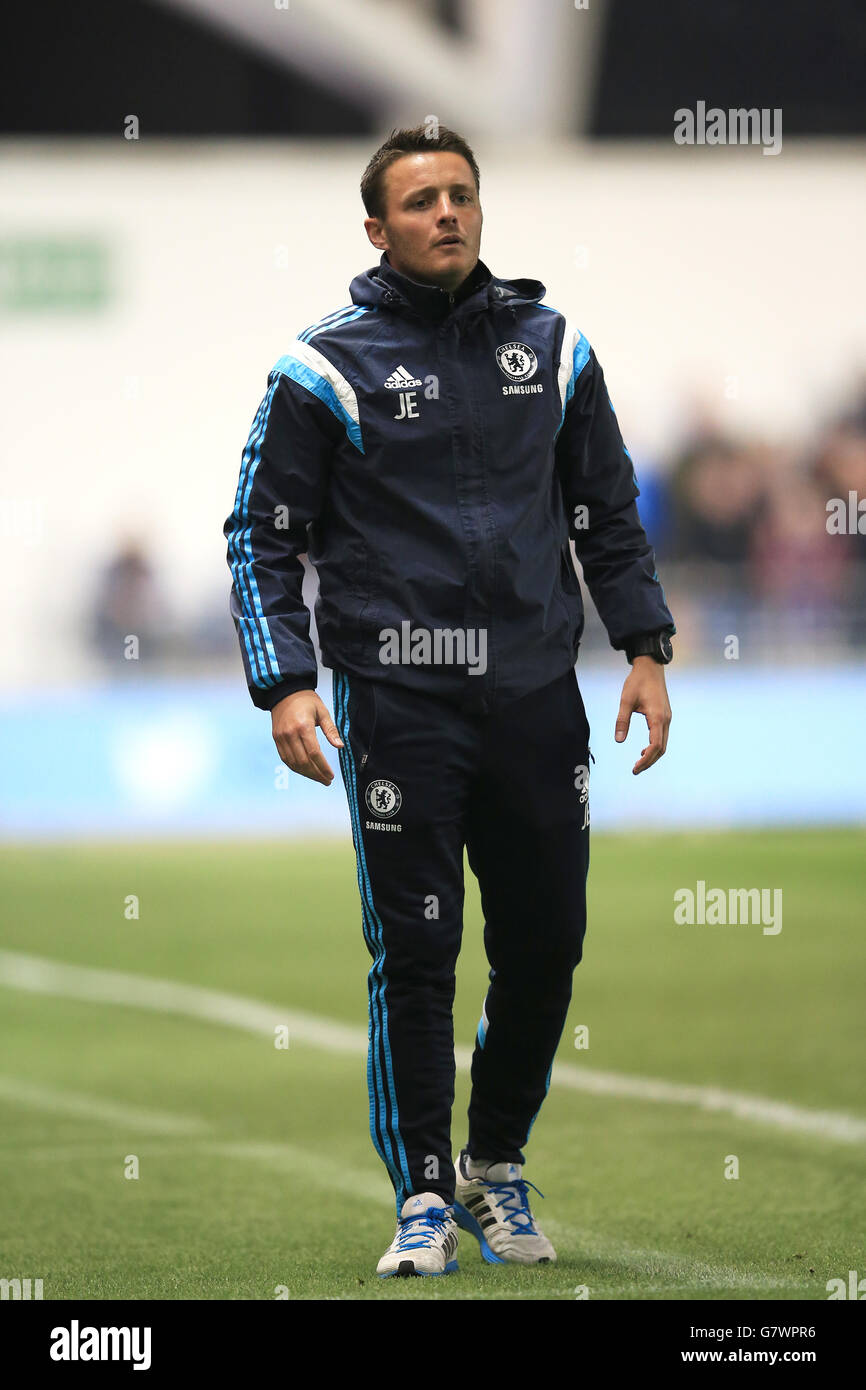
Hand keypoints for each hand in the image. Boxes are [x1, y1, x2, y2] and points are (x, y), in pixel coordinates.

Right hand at [271, 690, 343, 785]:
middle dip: (316, 774)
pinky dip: (296, 768)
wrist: (284, 692)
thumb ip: (331, 730)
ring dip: (306, 774)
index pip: (314, 753)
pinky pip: (285, 759)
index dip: (323, 767)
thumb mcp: (322, 712)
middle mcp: (290, 734)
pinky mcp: (276, 739)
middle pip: (303, 762)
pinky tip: (306, 771)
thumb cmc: (306, 700)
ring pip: (293, 763)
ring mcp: (281, 738)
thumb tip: (340, 746)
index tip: (331, 775)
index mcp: (303, 726)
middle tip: (327, 780)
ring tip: (318, 778)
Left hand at [615, 656, 671, 774]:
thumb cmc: (637, 681)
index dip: (646, 760)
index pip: (655, 746)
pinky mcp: (664, 715)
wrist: (650, 667)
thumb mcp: (626, 700)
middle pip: (661, 749)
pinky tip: (643, 751)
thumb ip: (622, 721)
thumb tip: (618, 740)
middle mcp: (665, 719)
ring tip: (638, 764)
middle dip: (649, 761)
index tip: (635, 768)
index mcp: (657, 717)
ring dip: (652, 755)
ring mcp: (667, 718)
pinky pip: (662, 736)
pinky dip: (654, 747)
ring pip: (663, 744)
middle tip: (635, 770)